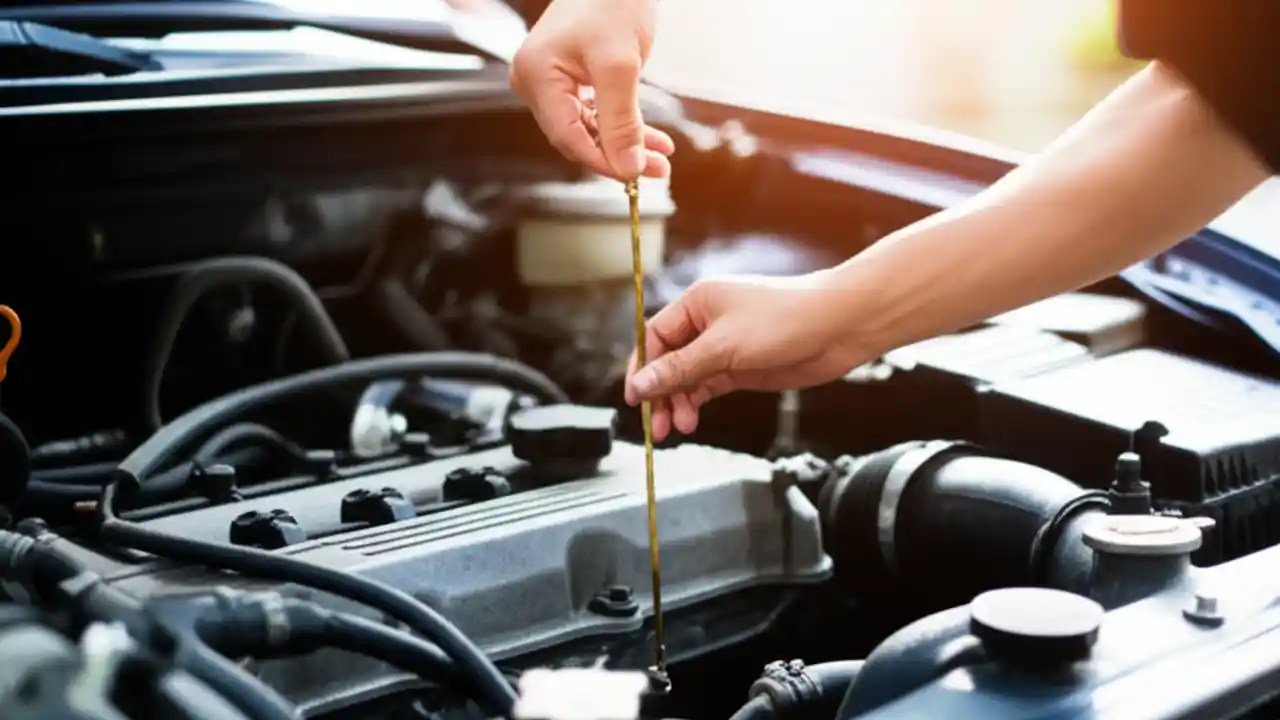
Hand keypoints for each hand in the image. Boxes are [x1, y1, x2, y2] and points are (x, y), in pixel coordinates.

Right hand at [510, 0, 673, 179]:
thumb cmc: (613, 0)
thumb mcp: (621, 64)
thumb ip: (622, 120)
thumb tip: (627, 167)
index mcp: (536, 77)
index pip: (568, 138)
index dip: (602, 162)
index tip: (636, 176)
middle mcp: (536, 82)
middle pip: (578, 137)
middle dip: (619, 156)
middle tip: (657, 170)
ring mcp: (551, 81)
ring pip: (590, 129)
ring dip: (626, 144)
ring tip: (661, 159)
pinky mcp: (571, 78)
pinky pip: (595, 113)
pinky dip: (623, 126)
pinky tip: (652, 138)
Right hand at [624, 273, 877, 441]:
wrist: (840, 326)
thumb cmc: (787, 319)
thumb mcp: (723, 347)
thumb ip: (680, 369)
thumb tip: (641, 385)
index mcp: (697, 303)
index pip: (653, 336)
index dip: (641, 368)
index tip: (636, 399)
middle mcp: (707, 323)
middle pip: (667, 361)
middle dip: (660, 393)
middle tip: (657, 425)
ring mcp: (725, 346)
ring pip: (687, 378)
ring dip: (679, 402)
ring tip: (681, 427)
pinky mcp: (742, 367)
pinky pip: (708, 386)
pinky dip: (698, 402)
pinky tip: (694, 418)